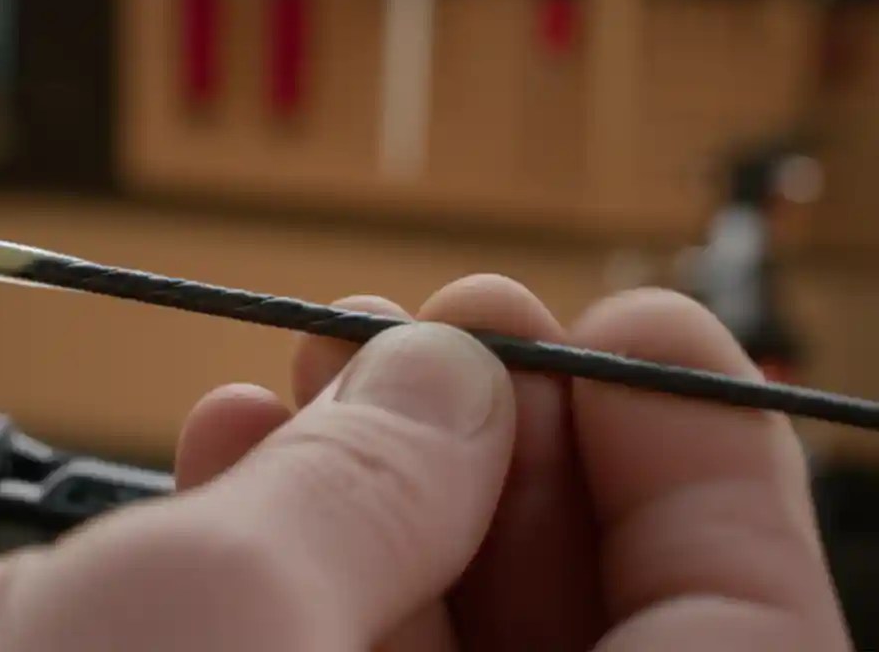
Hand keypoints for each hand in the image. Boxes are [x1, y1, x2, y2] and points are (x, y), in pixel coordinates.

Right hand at [0, 278, 850, 650]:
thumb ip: (369, 488)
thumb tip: (459, 376)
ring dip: (386, 473)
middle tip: (448, 328)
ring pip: (437, 631)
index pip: (737, 647)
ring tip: (323, 363)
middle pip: (585, 627)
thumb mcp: (210, 623)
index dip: (699, 468)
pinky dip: (294, 536)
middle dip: (516, 448)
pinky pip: (322, 650)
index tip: (623, 330)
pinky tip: (240, 447)